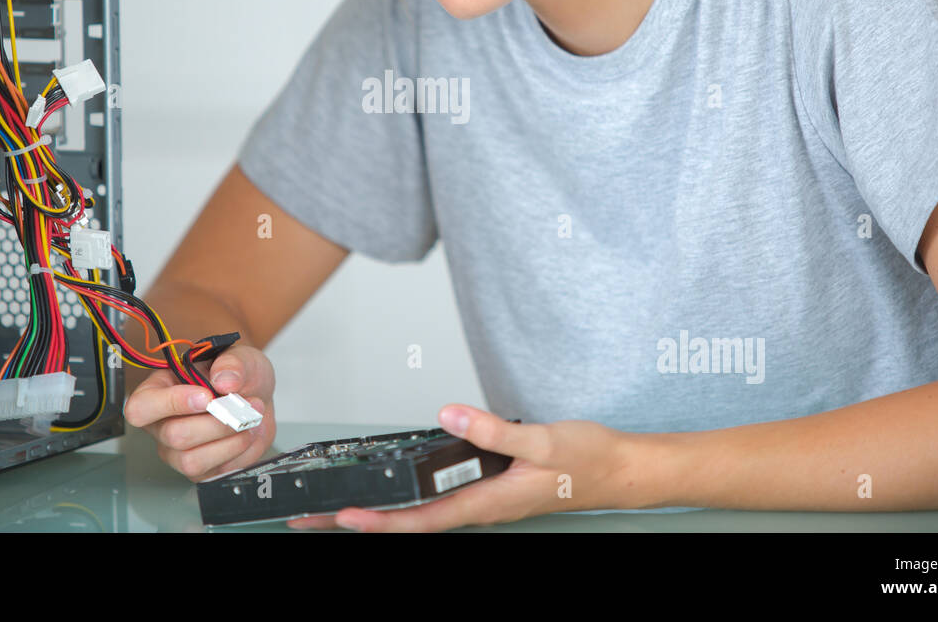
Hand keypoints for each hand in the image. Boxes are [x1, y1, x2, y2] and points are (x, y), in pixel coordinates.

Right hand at [123, 343, 277, 481]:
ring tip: (249, 419)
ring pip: (193, 460)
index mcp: (157, 392)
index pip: (140, 408)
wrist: (256, 395)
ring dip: (230, 439)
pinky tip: (247, 433)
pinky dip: (239, 452)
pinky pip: (215, 472)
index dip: (171, 403)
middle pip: (174, 436)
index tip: (207, 396)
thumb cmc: (236, 375)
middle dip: (216, 422)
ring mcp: (178, 453)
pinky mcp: (201, 470)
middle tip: (241, 405)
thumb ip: (232, 363)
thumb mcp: (238, 357)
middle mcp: (161, 426)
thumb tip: (224, 380)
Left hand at [287, 404, 654, 531]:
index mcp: (489, 502)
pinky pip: (441, 498)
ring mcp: (485, 500)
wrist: (622, 470)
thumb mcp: (540, 440)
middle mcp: (482, 507)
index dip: (380, 522)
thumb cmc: (588, 460)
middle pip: (412, 522)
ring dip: (381, 512)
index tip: (343, 517)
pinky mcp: (491, 488)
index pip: (423, 519)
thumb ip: (491, 431)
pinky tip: (396, 490)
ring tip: (340, 508)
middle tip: (315, 519)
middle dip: (363, 522)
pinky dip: (409, 498)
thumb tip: (448, 415)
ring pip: (423, 512)